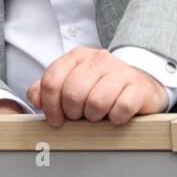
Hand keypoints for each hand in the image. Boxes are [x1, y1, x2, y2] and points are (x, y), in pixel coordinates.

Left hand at [27, 47, 168, 127]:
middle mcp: (97, 59)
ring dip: (94, 116)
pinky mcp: (138, 86)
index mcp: (76, 56)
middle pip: (72, 93)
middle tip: (79, 117)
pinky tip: (115, 116)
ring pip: (96, 102)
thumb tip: (36, 100)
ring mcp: (120, 71)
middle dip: (72, 113)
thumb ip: (49, 88)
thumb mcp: (72, 82)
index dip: (49, 105)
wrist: (141, 84)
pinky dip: (116, 118)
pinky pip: (121, 108)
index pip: (52, 80)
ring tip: (97, 115)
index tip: (54, 120)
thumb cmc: (101, 86)